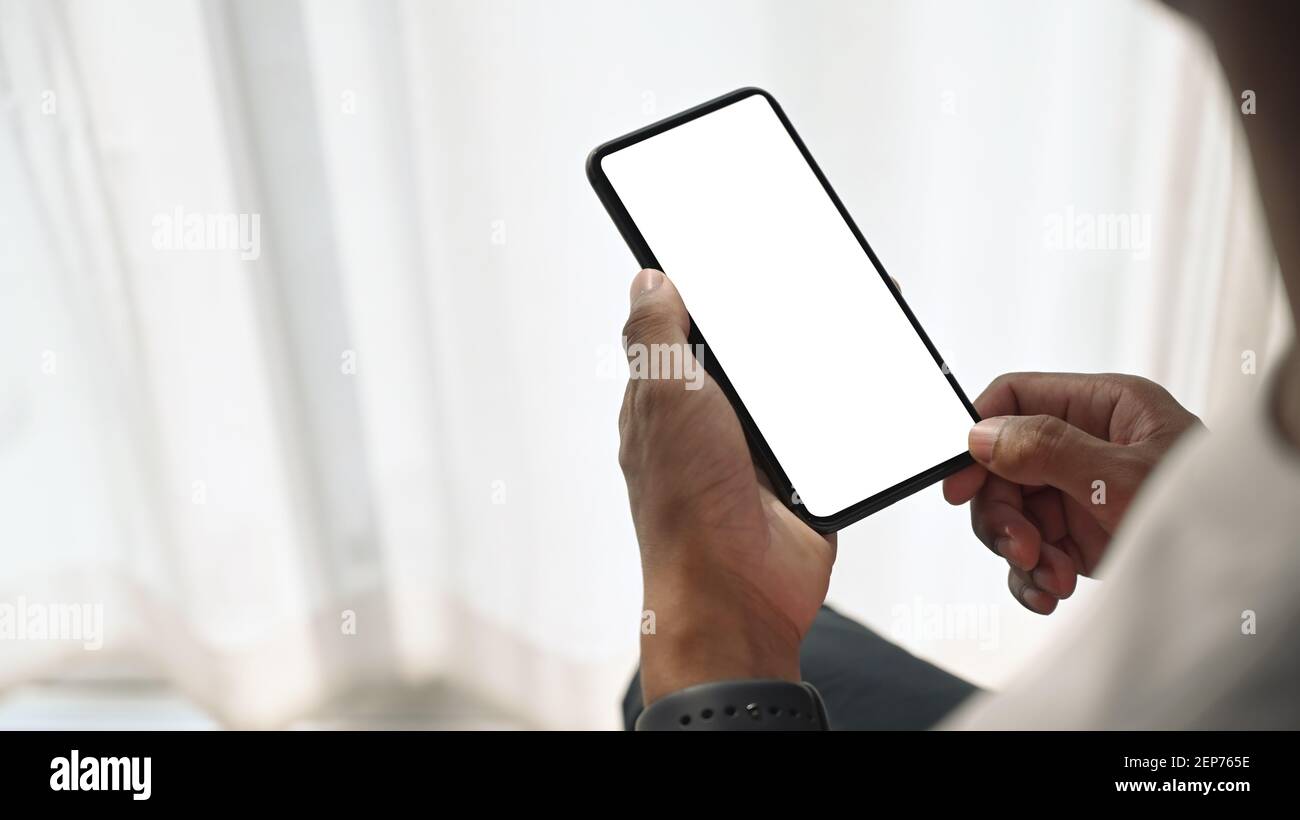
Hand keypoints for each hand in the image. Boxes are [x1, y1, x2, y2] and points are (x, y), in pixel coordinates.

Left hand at [618, 269, 835, 703]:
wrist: (738, 592)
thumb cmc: (687, 503)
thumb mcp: (662, 398)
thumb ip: (654, 336)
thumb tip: (648, 278)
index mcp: (669, 396)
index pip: (686, 324)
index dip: (711, 285)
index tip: (742, 243)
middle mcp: (711, 419)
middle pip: (750, 348)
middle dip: (780, 312)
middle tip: (816, 265)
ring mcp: (759, 448)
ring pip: (795, 382)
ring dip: (819, 353)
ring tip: (855, 302)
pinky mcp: (804, 474)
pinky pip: (830, 425)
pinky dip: (849, 400)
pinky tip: (872, 367)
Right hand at [942, 372, 1200, 613]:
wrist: (1251, 584)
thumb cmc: (1213, 514)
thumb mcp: (1122, 478)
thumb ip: (1047, 449)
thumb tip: (981, 434)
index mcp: (1104, 407)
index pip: (1014, 399)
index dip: (977, 435)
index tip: (957, 484)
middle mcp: (1087, 445)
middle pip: (1003, 465)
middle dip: (1005, 513)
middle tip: (1024, 548)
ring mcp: (1082, 493)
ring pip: (1013, 513)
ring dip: (1022, 552)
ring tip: (1054, 580)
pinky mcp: (1083, 538)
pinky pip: (1032, 550)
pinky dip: (1032, 575)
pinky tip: (1050, 593)